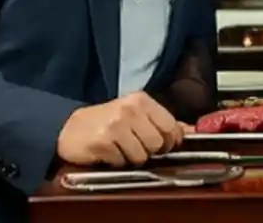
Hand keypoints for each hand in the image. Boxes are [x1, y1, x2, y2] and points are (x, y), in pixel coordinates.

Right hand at [56, 92, 184, 166]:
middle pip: (158, 143)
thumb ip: (164, 122)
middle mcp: (129, 110)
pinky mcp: (102, 142)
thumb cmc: (107, 121)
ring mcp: (115, 126)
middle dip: (150, 151)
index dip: (170, 141)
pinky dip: (117, 162)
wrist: (69, 127)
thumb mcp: (136, 114)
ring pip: (142, 156)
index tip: (161, 145)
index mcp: (142, 101)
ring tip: (121, 149)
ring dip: (132, 158)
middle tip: (136, 146)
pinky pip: (122, 162)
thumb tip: (193, 131)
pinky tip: (109, 153)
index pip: (171, 126)